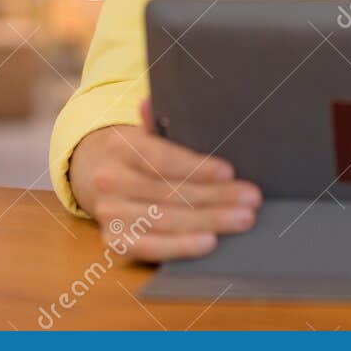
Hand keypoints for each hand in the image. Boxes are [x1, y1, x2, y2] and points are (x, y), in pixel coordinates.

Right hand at [67, 98, 261, 261]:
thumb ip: (156, 124)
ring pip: (165, 219)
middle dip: (215, 197)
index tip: (229, 172)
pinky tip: (209, 242)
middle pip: (169, 191)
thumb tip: (151, 103)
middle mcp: (109, 180)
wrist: (99, 179)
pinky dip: (181, 246)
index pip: (160, 158)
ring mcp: (109, 213)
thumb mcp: (146, 135)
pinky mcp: (115, 241)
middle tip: (251, 199)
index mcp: (120, 146)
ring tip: (242, 218)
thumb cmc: (139, 156)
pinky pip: (151, 247)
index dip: (196, 167)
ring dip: (208, 220)